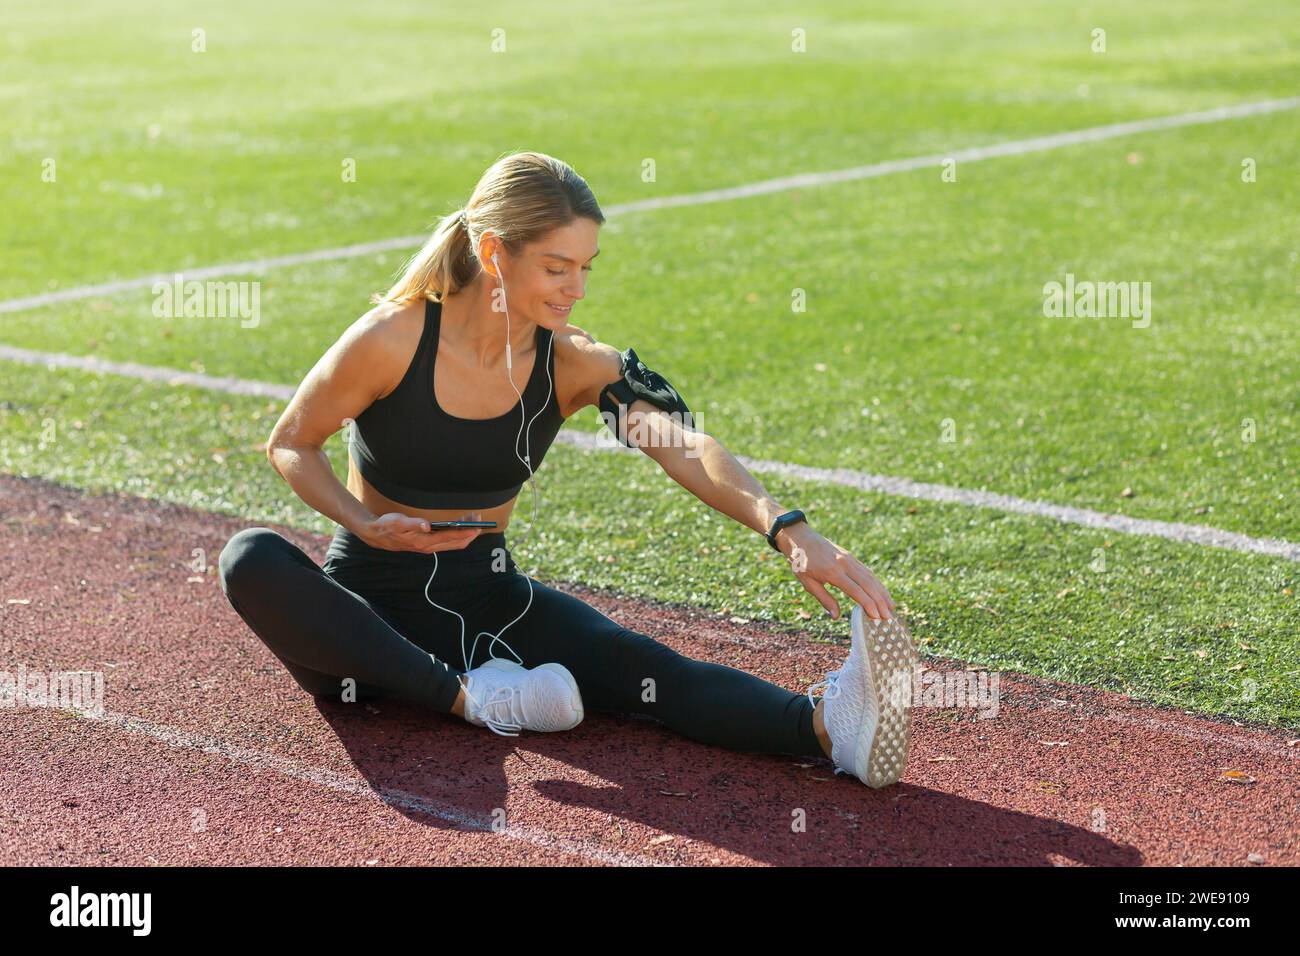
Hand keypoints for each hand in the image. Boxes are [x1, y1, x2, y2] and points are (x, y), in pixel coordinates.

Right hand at [360, 511, 487, 553]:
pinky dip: (457, 533)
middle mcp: (429, 547)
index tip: (476, 526)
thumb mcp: (398, 522)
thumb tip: (426, 525)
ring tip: (472, 519)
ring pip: (453, 542)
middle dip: (470, 532)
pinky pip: (448, 541)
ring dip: (464, 533)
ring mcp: (429, 546)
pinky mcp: (428, 543)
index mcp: (424, 542)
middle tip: (478, 519)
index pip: (450, 538)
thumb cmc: (387, 526)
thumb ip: (413, 523)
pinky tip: (460, 524)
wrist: (376, 535)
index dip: (465, 532)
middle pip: (456, 542)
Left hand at [778, 524, 895, 621]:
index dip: (868, 604)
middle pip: (868, 584)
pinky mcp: (851, 557)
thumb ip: (824, 599)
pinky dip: (877, 583)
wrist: (800, 538)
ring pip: (871, 577)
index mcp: (833, 572)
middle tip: (889, 617)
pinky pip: (867, 571)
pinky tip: (882, 593)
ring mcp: (849, 559)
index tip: (877, 617)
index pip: (856, 590)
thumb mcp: (808, 583)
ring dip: (882, 593)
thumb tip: (836, 617)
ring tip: (891, 608)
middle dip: (880, 601)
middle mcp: (845, 564)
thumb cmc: (801, 563)